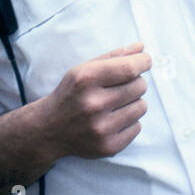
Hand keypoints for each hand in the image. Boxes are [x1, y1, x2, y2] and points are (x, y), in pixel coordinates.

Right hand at [42, 42, 151, 159]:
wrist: (49, 129)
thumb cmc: (72, 93)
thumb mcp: (84, 70)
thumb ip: (113, 57)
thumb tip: (141, 47)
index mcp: (86, 79)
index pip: (129, 68)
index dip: (143, 62)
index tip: (145, 61)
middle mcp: (93, 104)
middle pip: (139, 86)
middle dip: (135, 82)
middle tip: (121, 85)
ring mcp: (101, 128)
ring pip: (142, 106)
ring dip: (133, 102)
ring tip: (115, 104)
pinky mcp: (109, 146)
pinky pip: (137, 126)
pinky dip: (129, 121)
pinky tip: (112, 120)